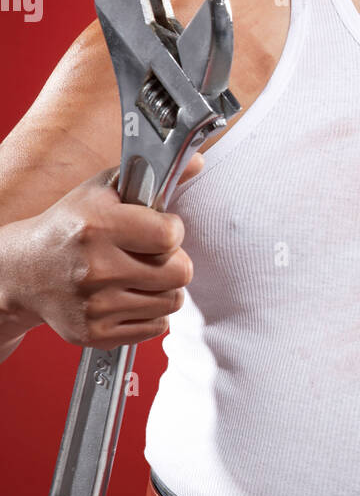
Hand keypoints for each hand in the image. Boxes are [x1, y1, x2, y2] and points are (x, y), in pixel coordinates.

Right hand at [1, 154, 203, 349]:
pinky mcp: (95, 333)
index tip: (161, 229)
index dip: (173, 231)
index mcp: (98, 226)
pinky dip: (151, 313)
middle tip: (155, 256)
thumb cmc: (70, 227)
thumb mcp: (102, 190)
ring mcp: (95, 306)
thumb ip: (151, 175)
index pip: (171, 236)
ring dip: (164, 288)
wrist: (24, 271)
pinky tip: (130, 296)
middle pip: (179, 273)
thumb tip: (198, 162)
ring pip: (171, 302)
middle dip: (174, 262)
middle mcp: (95, 268)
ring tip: (142, 276)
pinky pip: (156, 327)